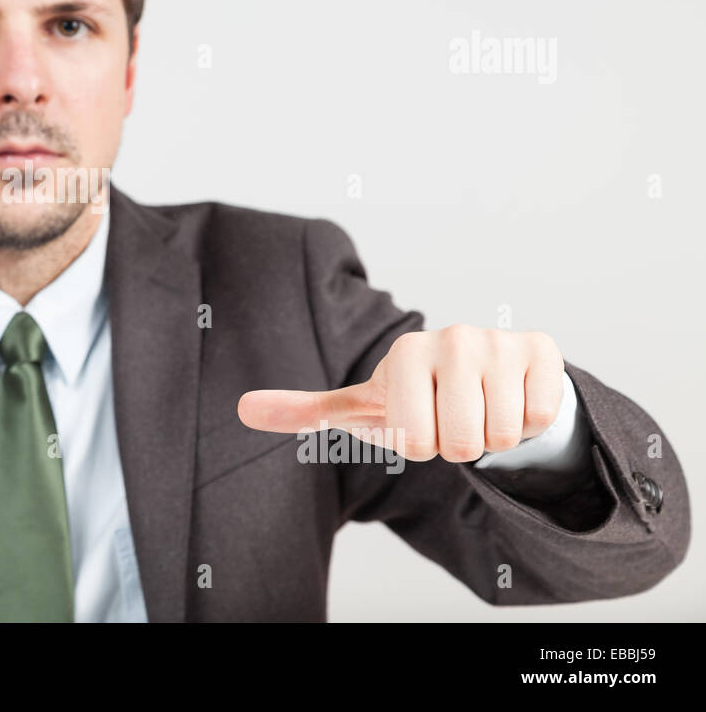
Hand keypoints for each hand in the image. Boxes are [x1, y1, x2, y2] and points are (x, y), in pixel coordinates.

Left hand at [237, 325, 565, 461]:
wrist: (482, 379)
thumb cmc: (416, 398)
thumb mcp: (362, 407)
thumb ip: (305, 411)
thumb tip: (242, 409)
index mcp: (404, 352)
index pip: (416, 440)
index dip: (419, 444)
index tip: (417, 420)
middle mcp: (452, 337)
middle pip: (461, 441)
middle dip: (457, 445)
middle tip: (451, 419)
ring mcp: (499, 340)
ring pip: (502, 432)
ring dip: (493, 435)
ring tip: (479, 409)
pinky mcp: (541, 349)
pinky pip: (539, 416)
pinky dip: (529, 422)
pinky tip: (510, 399)